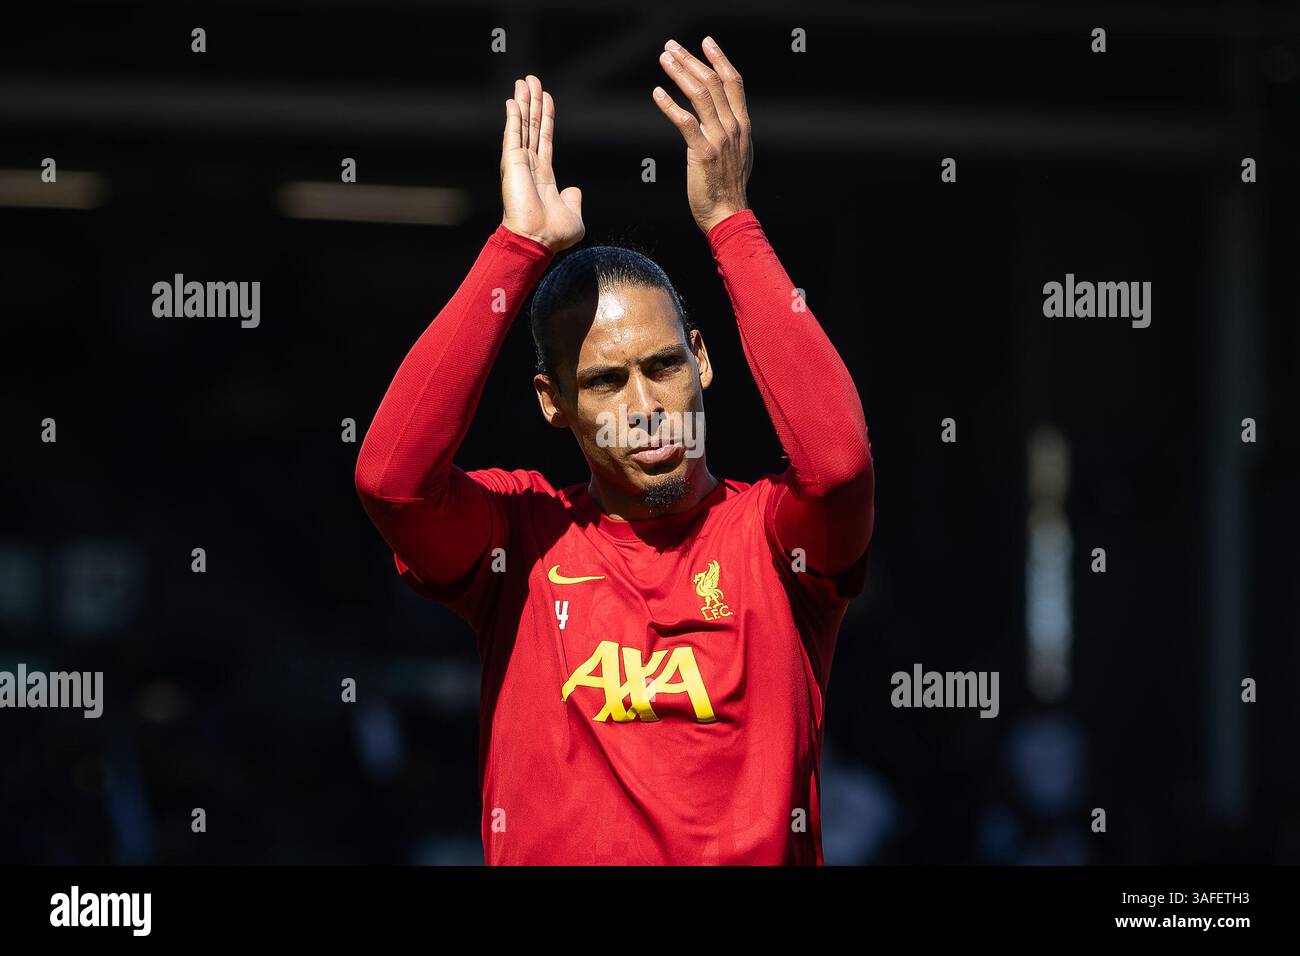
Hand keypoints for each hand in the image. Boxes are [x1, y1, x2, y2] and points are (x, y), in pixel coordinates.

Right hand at [500, 75, 584, 251]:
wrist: (537, 240)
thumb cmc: (553, 235)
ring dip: (523, 103)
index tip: (546, 98)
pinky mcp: (512, 164)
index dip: (546, 118)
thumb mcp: (574, 217)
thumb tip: (574, 190)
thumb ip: (574, 201)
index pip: (545, 139)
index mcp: (544, 176)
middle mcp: (530, 166)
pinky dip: (512, 117)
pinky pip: (513, 135)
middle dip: (532, 103)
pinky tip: (513, 100)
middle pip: (532, 127)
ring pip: (522, 126)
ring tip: (524, 81)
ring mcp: (520, 163)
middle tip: (531, 80)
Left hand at [652, 37, 752, 233]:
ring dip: (680, 73)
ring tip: (664, 60)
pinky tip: (657, 93)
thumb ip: (732, 131)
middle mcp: (733, 127)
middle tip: (671, 47)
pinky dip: (669, 105)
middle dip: (691, 60)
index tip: (705, 42)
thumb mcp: (739, 153)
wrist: (728, 214)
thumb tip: (724, 116)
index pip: (734, 82)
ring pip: (700, 95)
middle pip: (713, 82)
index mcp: (742, 125)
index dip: (719, 58)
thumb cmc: (728, 187)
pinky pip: (685, 122)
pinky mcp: (702, 153)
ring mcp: (719, 139)